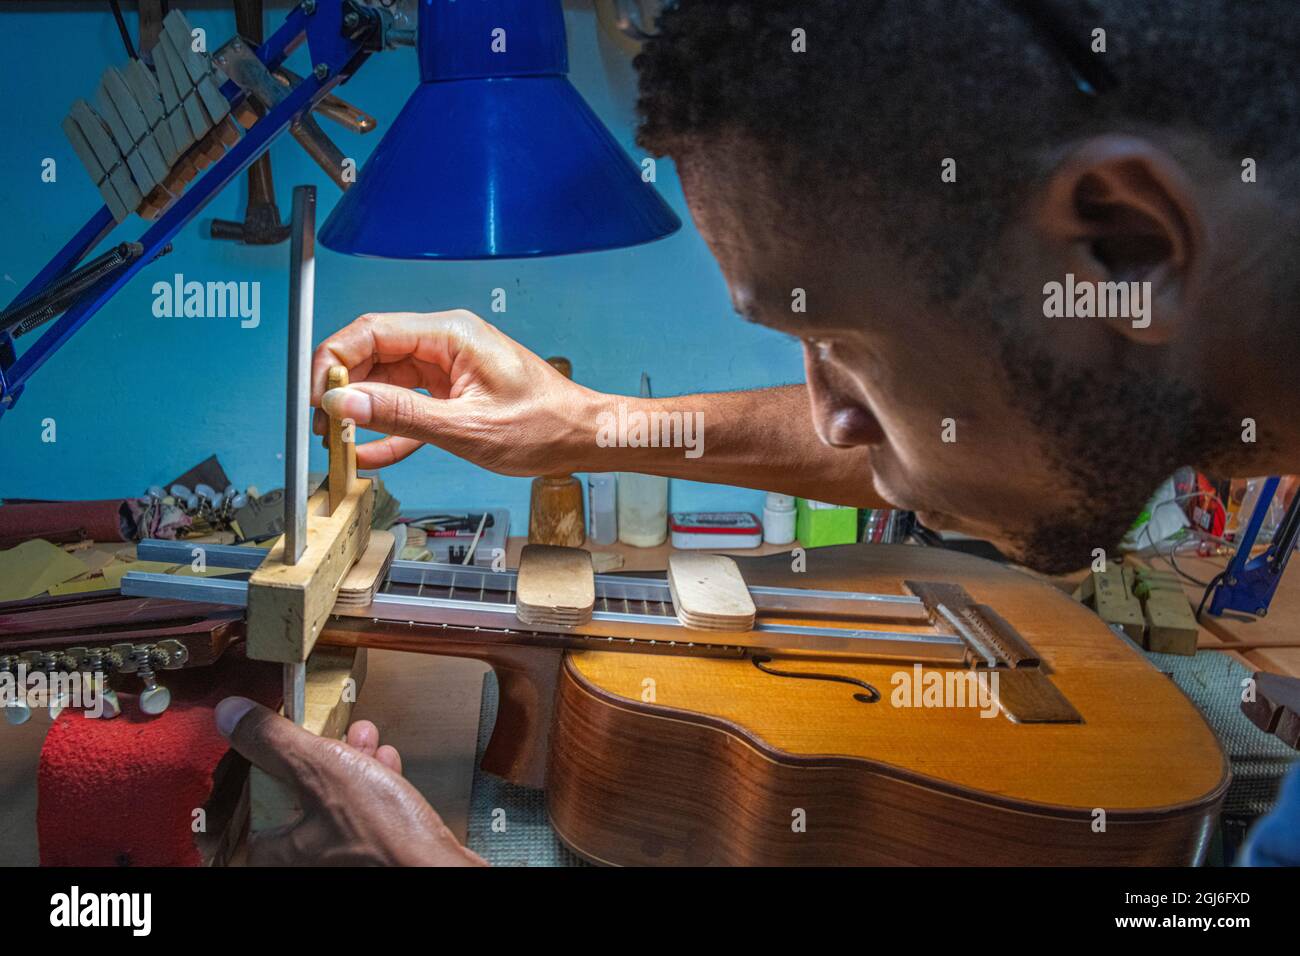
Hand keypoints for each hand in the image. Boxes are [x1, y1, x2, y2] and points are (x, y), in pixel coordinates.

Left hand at [215, 696, 485, 866]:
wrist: (434, 865)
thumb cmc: (382, 836)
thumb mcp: (322, 770)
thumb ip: (274, 741)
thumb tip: (232, 714)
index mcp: (274, 852)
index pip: (259, 791)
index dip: (279, 754)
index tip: (292, 730)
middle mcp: (301, 861)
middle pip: (299, 792)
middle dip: (324, 751)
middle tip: (336, 730)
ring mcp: (336, 858)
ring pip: (335, 799)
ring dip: (353, 761)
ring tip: (366, 738)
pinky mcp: (368, 854)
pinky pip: (362, 813)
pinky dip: (373, 784)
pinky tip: (386, 763)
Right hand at [310, 310, 592, 475]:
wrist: (581, 437)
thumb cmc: (543, 426)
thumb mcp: (466, 428)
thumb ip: (402, 415)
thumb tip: (347, 403)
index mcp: (451, 334)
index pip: (371, 332)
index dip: (334, 362)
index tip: (318, 396)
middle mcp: (446, 342)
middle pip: (372, 355)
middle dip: (343, 390)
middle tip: (323, 426)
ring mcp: (448, 367)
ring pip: (386, 382)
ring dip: (361, 413)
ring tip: (338, 445)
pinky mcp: (452, 392)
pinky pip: (408, 405)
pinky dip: (389, 429)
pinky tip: (368, 454)